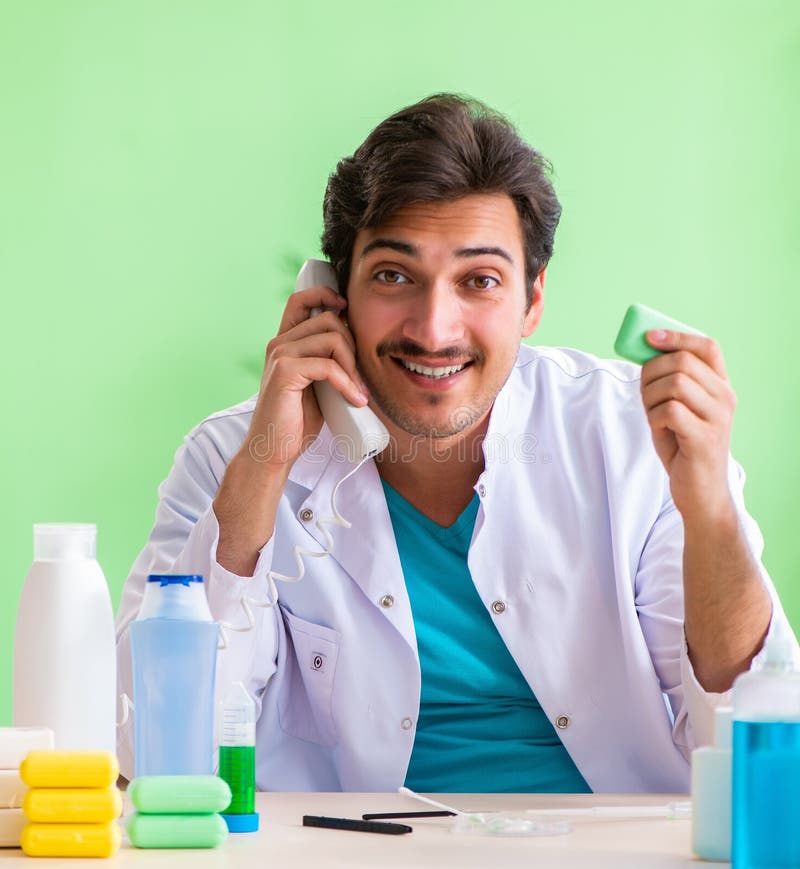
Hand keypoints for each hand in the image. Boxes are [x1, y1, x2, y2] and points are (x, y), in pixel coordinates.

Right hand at [244, 285, 368, 470]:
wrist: (274, 450)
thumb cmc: (296, 421)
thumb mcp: (318, 385)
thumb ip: (329, 362)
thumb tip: (361, 347)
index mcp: (285, 343)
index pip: (301, 299)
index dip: (326, 294)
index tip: (346, 309)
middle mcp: (279, 343)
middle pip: (329, 319)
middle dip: (353, 345)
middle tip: (359, 377)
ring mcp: (280, 355)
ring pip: (332, 338)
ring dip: (353, 366)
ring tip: (358, 391)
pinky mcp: (284, 372)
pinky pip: (328, 366)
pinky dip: (347, 383)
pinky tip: (354, 400)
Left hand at [640, 330, 737, 522]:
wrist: (699, 491)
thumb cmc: (683, 447)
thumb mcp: (677, 408)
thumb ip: (668, 382)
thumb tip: (645, 350)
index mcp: (720, 386)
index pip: (707, 346)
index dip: (677, 337)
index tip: (649, 337)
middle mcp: (725, 398)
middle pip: (682, 362)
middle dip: (651, 373)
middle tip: (645, 395)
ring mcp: (718, 418)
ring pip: (674, 383)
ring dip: (650, 398)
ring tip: (653, 417)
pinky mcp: (705, 438)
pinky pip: (669, 410)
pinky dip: (654, 418)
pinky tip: (659, 430)